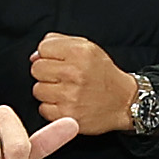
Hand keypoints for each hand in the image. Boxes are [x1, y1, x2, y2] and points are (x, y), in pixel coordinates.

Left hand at [23, 36, 142, 139]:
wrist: (123, 101)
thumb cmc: (104, 75)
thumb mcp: (88, 48)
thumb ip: (60, 43)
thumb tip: (35, 55)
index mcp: (79, 52)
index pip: (43, 48)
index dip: (49, 55)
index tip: (59, 62)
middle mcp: (74, 72)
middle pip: (36, 69)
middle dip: (47, 73)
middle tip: (62, 78)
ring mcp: (70, 95)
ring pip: (37, 90)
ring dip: (48, 92)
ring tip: (65, 91)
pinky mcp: (67, 115)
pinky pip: (43, 108)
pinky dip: (51, 108)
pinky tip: (66, 104)